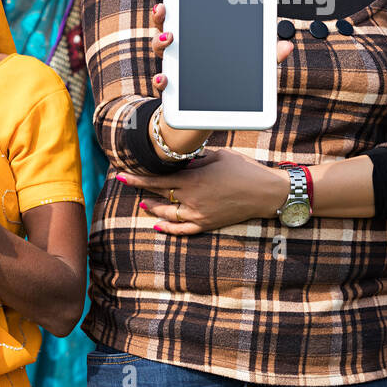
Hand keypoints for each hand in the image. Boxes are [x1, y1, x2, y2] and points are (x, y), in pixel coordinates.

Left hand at [118, 149, 287, 234]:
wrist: (264, 192)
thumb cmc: (244, 169)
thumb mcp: (218, 156)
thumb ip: (196, 159)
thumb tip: (180, 158)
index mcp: (193, 179)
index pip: (157, 179)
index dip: (137, 178)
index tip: (121, 174)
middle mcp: (192, 199)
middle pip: (159, 195)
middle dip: (141, 189)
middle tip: (128, 183)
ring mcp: (199, 214)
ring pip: (167, 214)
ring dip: (153, 207)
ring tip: (144, 202)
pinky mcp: (207, 224)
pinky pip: (182, 230)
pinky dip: (167, 228)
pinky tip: (157, 224)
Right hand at [149, 1, 294, 97]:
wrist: (208, 119)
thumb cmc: (228, 87)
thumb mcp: (250, 70)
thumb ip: (266, 58)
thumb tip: (288, 45)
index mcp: (198, 38)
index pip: (186, 15)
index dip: (180, 3)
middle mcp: (181, 50)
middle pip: (166, 26)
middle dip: (163, 15)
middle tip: (165, 8)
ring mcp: (173, 69)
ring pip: (160, 50)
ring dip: (160, 42)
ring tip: (169, 38)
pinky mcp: (172, 92)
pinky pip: (161, 84)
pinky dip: (161, 80)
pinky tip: (164, 77)